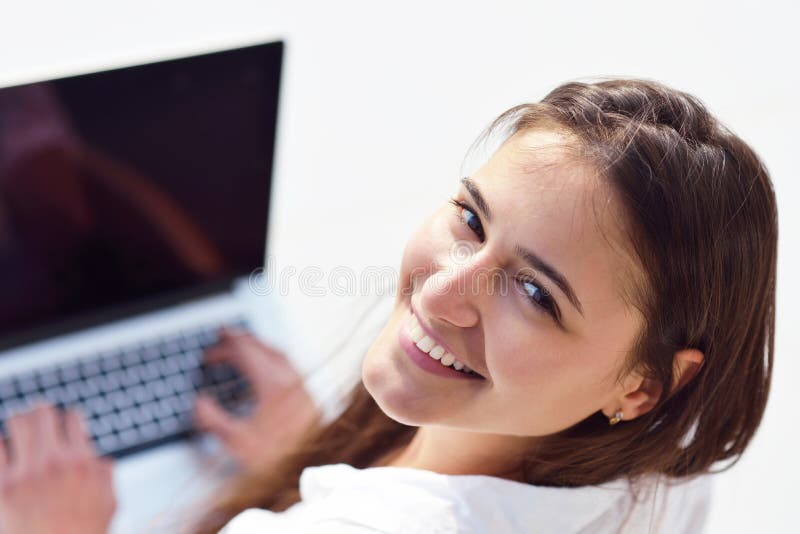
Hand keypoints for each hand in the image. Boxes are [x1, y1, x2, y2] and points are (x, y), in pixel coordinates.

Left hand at [0, 403, 115, 533]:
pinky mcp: (3, 487)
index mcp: (82, 462)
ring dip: (18, 424)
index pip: (72, 417)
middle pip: (42, 412)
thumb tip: (102, 461)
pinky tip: (5, 450)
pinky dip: (1, 445)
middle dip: (41, 413)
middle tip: (37, 418)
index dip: (68, 420)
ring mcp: (26, 473)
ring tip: (18, 431)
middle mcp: (54, 462)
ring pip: (16, 423)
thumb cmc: (83, 533)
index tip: (63, 426)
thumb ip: (106, 476)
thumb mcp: (108, 503)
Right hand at [193, 329, 321, 471]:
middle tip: (224, 336)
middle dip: (242, 340)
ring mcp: (302, 385)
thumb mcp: (237, 441)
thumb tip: (199, 403)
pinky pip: (289, 365)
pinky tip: (268, 371)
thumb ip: (213, 419)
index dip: (225, 347)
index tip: (212, 347)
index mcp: (273, 383)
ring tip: (244, 349)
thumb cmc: (281, 457)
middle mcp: (291, 378)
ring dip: (259, 347)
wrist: (313, 468)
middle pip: (263, 347)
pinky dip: (273, 359)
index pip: (246, 352)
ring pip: (279, 354)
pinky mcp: (309, 396)